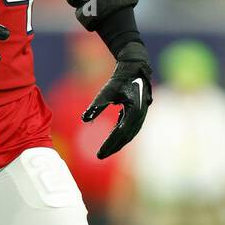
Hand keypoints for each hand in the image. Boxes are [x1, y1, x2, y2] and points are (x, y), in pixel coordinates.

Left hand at [82, 42, 152, 158]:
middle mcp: (140, 115)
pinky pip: (130, 128)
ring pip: (129, 134)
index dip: (109, 144)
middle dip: (113, 147)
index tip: (99, 153)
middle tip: (100, 156)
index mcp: (135, 111)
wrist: (135, 67)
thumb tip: (84, 119)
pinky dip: (121, 135)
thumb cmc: (121, 78)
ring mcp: (141, 115)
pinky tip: (112, 138)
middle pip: (126, 137)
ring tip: (105, 151)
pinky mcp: (138, 112)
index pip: (120, 132)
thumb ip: (96, 105)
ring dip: (118, 143)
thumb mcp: (107, 91)